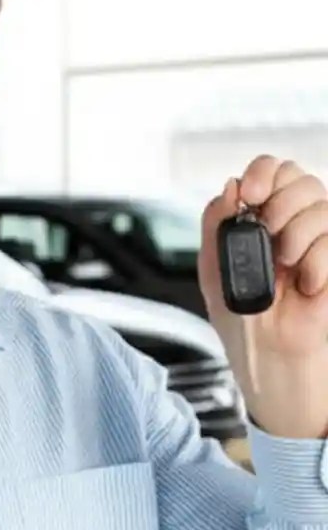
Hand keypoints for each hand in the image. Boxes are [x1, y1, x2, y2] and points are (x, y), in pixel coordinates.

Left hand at [198, 156, 327, 438]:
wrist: (268, 358)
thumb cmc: (241, 318)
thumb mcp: (213, 269)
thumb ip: (216, 226)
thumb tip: (228, 187)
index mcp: (260, 218)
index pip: (271, 170)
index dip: (263, 172)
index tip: (250, 194)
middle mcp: (292, 223)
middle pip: (300, 178)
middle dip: (280, 202)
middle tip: (269, 234)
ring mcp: (319, 241)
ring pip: (321, 204)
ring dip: (297, 233)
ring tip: (285, 266)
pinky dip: (317, 262)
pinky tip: (305, 285)